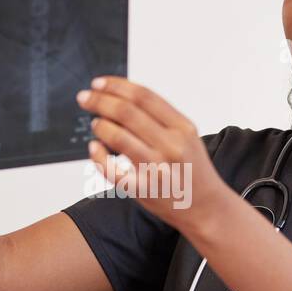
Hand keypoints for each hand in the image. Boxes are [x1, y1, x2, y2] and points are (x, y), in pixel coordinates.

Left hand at [77, 76, 232, 233]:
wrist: (206, 207)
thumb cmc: (193, 171)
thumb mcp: (187, 136)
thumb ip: (161, 118)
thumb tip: (123, 98)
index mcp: (182, 127)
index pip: (143, 97)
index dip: (116, 86)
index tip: (99, 83)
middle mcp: (171, 145)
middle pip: (127, 112)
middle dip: (99, 100)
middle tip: (85, 97)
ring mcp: (157, 168)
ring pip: (118, 136)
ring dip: (100, 125)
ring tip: (95, 122)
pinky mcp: (143, 189)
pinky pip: (112, 170)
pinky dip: (98, 156)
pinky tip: (94, 148)